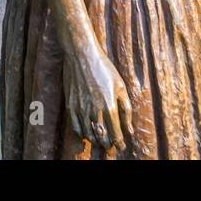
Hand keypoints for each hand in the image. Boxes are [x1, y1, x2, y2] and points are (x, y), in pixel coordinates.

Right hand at [63, 35, 133, 154]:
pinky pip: (75, 127)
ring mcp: (80, 109)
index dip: (119, 143)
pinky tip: (86, 133)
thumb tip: (129, 130)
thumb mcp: (121, 87)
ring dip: (95, 140)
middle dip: (108, 144)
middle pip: (101, 137)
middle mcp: (94, 111)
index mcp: (109, 107)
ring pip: (88, 134)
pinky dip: (81, 134)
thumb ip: (126, 110)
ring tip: (100, 140)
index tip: (121, 146)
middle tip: (111, 145)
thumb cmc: (104, 68)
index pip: (115, 134)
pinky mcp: (70, 105)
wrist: (81, 55)